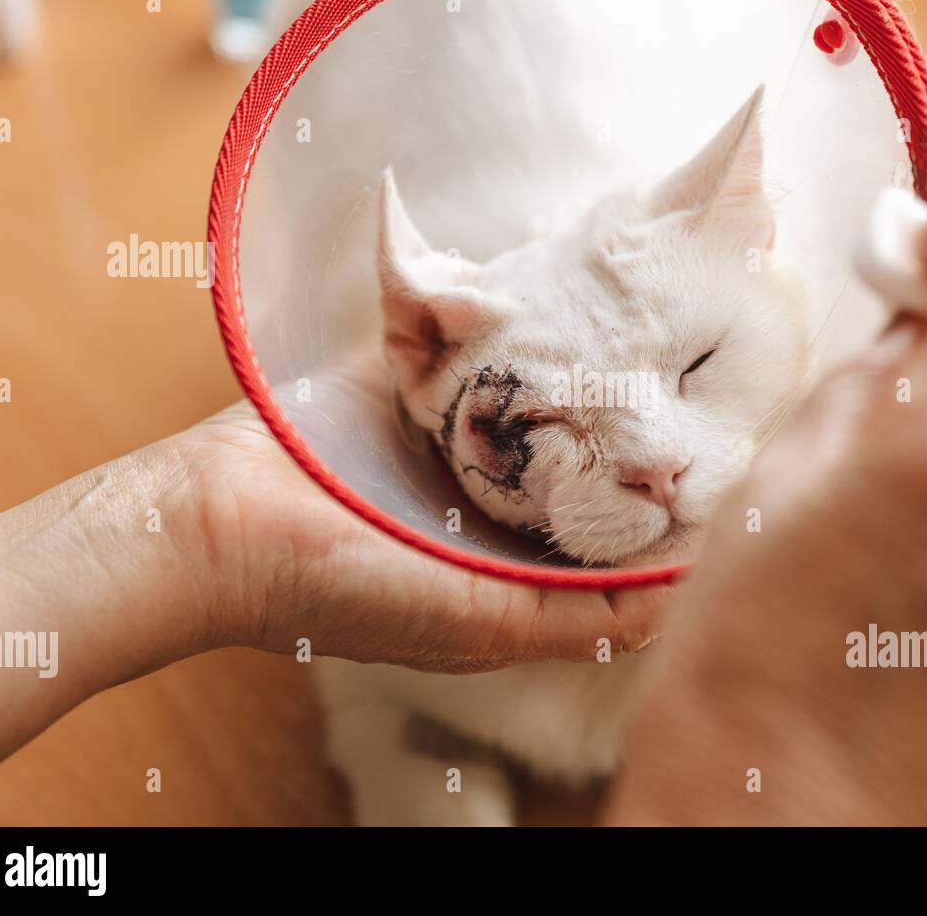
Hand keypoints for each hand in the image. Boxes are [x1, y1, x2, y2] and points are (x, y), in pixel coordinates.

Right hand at [0, 344, 668, 785]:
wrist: (210, 522)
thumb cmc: (338, 586)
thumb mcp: (471, 621)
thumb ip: (570, 617)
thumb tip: (677, 601)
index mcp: (504, 568)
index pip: (606, 541)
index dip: (662, 511)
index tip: (716, 467)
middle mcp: (484, 507)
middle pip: (581, 466)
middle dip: (633, 435)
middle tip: (693, 384)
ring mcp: (448, 443)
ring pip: (536, 404)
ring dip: (581, 378)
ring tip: (644, 337)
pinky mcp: (410, 389)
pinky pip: (473, 354)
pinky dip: (511, 334)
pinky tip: (559, 306)